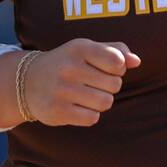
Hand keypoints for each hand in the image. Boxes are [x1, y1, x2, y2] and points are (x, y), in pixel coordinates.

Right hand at [23, 38, 140, 126]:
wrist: (28, 81)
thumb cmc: (68, 63)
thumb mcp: (88, 49)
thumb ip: (116, 51)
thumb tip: (137, 61)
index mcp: (79, 48)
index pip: (117, 62)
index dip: (118, 68)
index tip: (106, 68)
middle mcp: (69, 67)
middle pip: (115, 85)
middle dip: (109, 86)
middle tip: (92, 83)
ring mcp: (62, 90)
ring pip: (106, 103)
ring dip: (101, 102)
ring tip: (86, 95)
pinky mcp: (58, 111)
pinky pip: (92, 118)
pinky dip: (89, 115)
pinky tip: (77, 106)